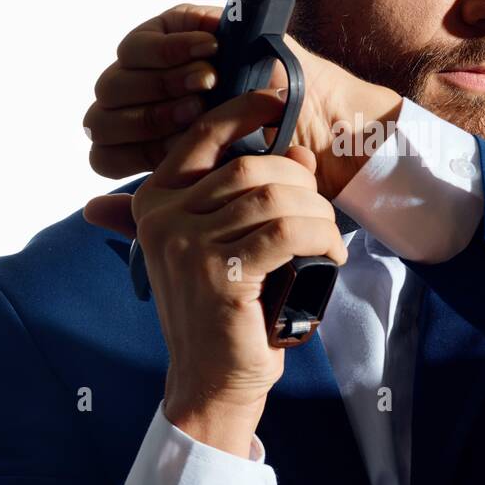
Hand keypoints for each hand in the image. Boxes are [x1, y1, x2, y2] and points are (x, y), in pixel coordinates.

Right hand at [82, 88, 349, 454]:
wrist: (210, 382)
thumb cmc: (222, 311)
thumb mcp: (221, 244)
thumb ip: (243, 196)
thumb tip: (295, 151)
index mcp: (153, 203)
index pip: (202, 137)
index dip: (245, 111)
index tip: (280, 103)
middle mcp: (162, 219)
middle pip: (250, 168)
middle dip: (298, 182)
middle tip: (319, 211)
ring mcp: (187, 247)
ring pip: (273, 198)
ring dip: (316, 213)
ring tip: (328, 238)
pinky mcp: (221, 275)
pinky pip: (287, 232)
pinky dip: (320, 237)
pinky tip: (330, 254)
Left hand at [83, 3, 400, 197]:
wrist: (314, 123)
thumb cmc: (267, 166)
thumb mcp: (211, 195)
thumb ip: (152, 208)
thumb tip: (89, 211)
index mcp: (140, 149)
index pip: (103, 150)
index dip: (133, 149)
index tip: (174, 149)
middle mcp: (140, 107)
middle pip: (105, 111)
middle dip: (149, 115)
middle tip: (195, 113)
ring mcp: (155, 67)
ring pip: (120, 73)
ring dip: (163, 79)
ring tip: (207, 81)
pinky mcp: (175, 28)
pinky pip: (153, 33)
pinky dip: (177, 42)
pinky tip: (211, 50)